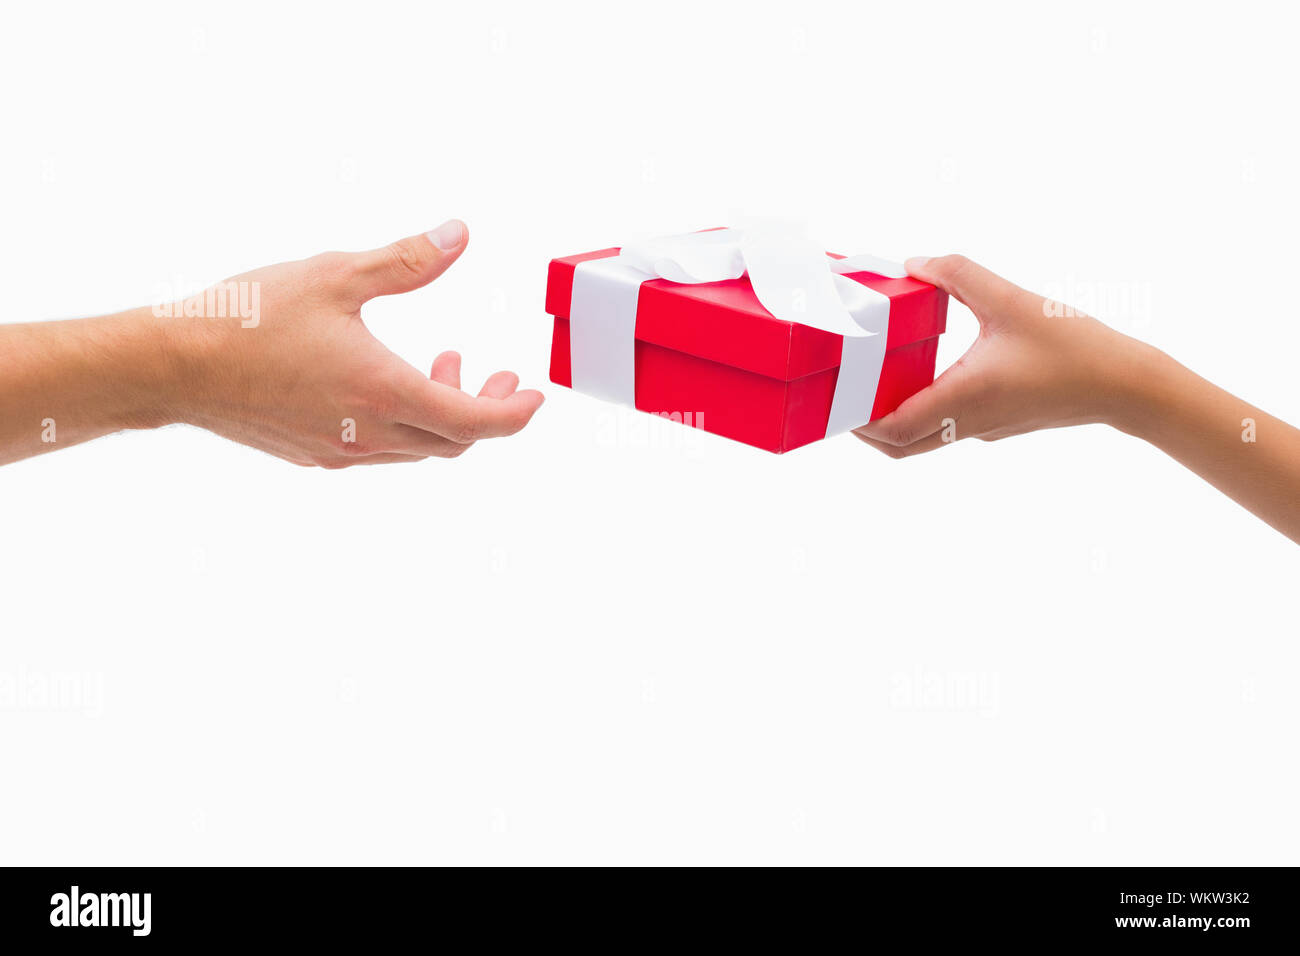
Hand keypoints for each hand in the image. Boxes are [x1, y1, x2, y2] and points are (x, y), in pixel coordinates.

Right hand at [161, 220, 543, 466]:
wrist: (170, 367)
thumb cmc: (247, 318)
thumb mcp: (335, 275)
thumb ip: (406, 261)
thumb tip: (459, 236)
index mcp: (385, 393)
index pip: (477, 423)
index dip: (517, 414)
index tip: (535, 396)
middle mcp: (369, 435)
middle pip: (454, 441)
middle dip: (486, 409)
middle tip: (496, 376)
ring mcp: (340, 452)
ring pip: (418, 449)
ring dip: (442, 413)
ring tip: (439, 363)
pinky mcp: (314, 456)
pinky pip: (381, 452)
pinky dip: (405, 424)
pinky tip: (387, 384)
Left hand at [854, 254, 1299, 542]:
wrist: (1128, 386)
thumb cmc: (1076, 346)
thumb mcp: (1012, 299)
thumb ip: (960, 275)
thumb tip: (916, 262)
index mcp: (964, 398)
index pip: (892, 428)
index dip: (856, 421)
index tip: (832, 402)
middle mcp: (969, 423)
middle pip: (899, 446)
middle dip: (865, 429)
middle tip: (842, 399)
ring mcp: (985, 430)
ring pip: (923, 440)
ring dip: (893, 423)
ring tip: (874, 386)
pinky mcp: (1000, 425)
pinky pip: (948, 428)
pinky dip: (923, 413)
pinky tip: (923, 379)